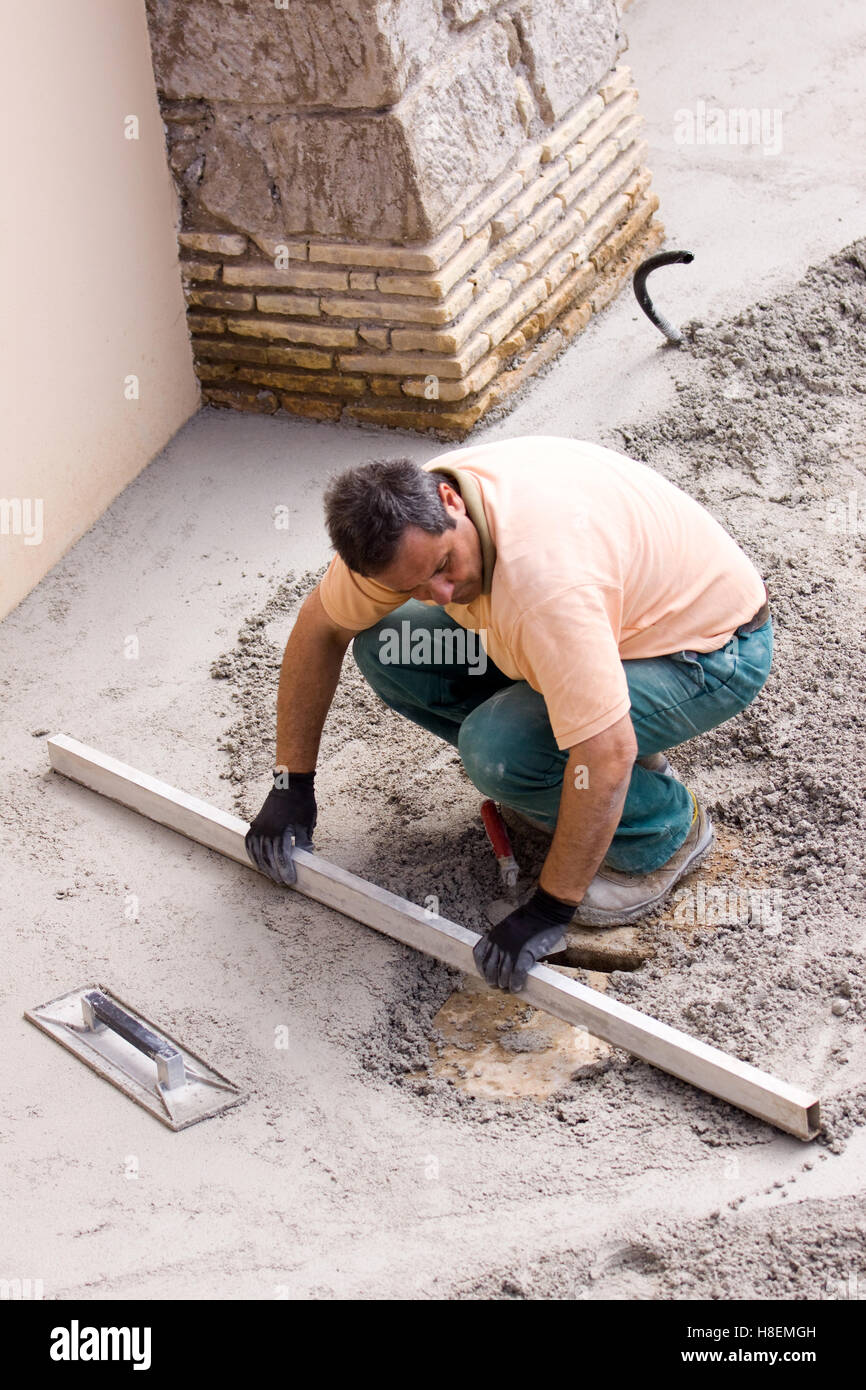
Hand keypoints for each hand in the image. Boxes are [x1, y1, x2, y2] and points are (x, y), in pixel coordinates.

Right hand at [245, 770, 316, 884]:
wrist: (289, 785)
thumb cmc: (301, 804)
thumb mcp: (307, 824)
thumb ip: (304, 842)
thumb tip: (305, 858)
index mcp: (281, 832)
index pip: (281, 858)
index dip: (285, 871)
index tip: (290, 881)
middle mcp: (266, 831)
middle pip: (268, 858)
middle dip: (275, 872)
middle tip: (282, 882)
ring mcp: (258, 827)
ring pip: (257, 853)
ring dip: (263, 866)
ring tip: (271, 875)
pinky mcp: (255, 824)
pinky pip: (250, 843)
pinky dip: (252, 854)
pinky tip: (257, 862)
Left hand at [473, 886, 574, 992]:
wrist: (545, 911)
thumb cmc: (531, 917)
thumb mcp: (509, 925)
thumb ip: (503, 938)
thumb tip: (503, 955)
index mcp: (493, 934)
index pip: (479, 956)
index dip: (482, 968)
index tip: (487, 974)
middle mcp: (498, 943)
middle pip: (489, 969)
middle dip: (492, 980)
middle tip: (499, 985)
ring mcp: (510, 950)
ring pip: (502, 975)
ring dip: (505, 985)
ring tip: (509, 989)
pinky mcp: (523, 955)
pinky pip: (516, 976)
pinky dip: (516, 984)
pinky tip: (517, 988)